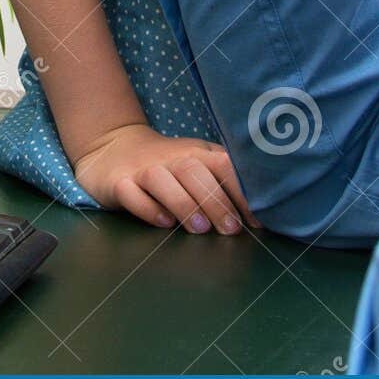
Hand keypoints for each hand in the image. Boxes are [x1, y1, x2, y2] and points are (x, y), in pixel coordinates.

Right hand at [73, 121, 258, 233]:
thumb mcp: (199, 162)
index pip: (223, 165)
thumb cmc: (169, 164)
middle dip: (215, 201)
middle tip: (231, 230)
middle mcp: (171, 159)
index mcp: (197, 153)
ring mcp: (143, 170)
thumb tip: (262, 209)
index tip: (256, 220)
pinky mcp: (119, 183)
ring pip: (163, 181)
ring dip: (184, 203)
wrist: (115, 148)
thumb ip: (225, 178)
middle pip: (194, 172)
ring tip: (200, 229)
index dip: (241, 191)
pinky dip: (148, 208)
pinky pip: (132, 194)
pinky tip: (164, 223)